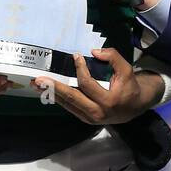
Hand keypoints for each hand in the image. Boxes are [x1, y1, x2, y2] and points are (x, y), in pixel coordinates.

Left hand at [33, 48, 162, 124]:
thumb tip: (93, 52)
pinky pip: (69, 107)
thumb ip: (113, 57)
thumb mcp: (127, 69)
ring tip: (36, 85)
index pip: (88, 84)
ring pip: (67, 104)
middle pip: (72, 98)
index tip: (75, 56)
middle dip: (54, 87)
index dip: (80, 69)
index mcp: (108, 101)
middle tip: (39, 79)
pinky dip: (57, 98)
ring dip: (51, 93)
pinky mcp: (84, 119)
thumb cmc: (129, 87)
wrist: (134, 108)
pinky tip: (47, 91)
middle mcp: (97, 113)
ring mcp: (89, 118)